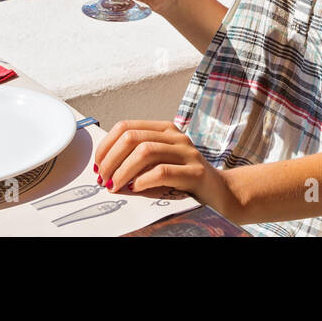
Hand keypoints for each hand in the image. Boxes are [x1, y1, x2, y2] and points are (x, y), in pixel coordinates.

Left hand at [92, 119, 243, 222]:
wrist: (223, 194)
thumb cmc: (187, 180)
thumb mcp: (161, 163)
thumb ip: (140, 159)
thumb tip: (105, 166)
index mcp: (164, 130)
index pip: (126, 126)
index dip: (107, 145)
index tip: (98, 165)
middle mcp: (176, 137)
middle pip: (132, 137)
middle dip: (111, 158)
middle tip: (103, 178)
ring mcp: (187, 153)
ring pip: (145, 151)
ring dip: (123, 170)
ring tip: (115, 185)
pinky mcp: (196, 172)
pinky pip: (163, 172)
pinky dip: (144, 180)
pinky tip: (136, 188)